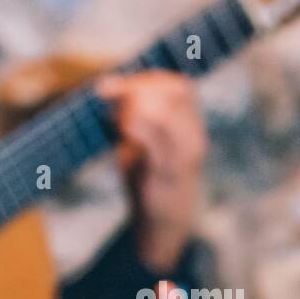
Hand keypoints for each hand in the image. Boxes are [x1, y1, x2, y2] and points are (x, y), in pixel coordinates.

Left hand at [96, 72, 205, 273]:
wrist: (165, 219)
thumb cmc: (151, 173)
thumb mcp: (145, 137)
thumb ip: (131, 112)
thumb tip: (106, 85)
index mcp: (191, 123)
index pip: (179, 85)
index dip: (146, 79)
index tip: (114, 86)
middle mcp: (193, 135)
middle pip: (174, 92)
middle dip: (137, 89)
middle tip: (111, 100)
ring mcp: (184, 154)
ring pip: (164, 113)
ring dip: (133, 108)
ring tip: (118, 121)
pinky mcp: (168, 172)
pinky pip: (154, 142)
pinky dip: (134, 129)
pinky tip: (122, 133)